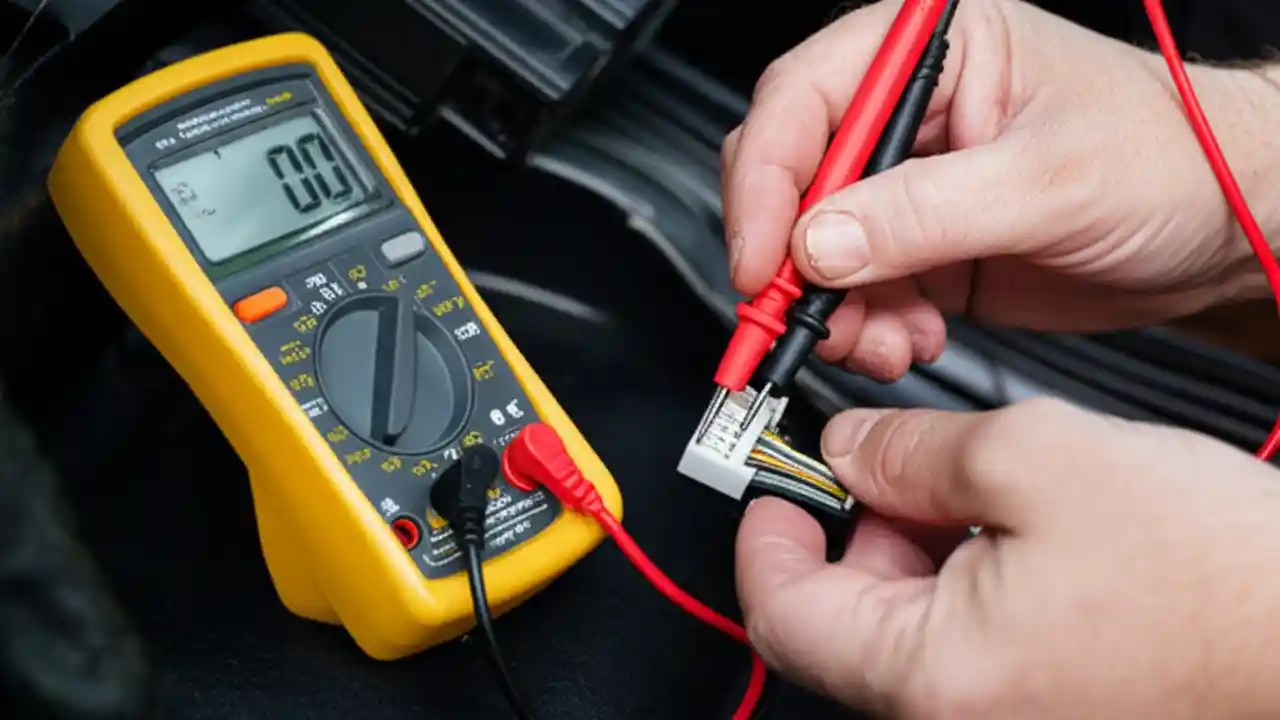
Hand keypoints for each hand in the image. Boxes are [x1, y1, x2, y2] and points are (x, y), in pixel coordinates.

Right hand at [722, 0, 1279, 380]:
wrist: (1224, 225)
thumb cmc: (1167, 159)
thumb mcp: (1045, 181)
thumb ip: (923, 213)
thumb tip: (816, 245)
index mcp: (931, 52)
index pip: (803, 100)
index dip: (765, 182)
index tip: (763, 260)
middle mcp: (906, 117)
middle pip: (791, 177)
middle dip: (790, 259)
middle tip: (804, 316)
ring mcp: (909, 187)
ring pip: (815, 250)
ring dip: (835, 309)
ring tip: (884, 341)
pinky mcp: (921, 248)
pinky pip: (857, 293)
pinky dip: (869, 329)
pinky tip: (911, 340)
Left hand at [735, 399, 1279, 716]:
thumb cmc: (1218, 576)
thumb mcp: (1038, 460)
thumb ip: (911, 451)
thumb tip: (847, 448)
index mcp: (932, 674)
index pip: (783, 611)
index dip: (766, 532)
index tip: (774, 482)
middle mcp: (956, 717)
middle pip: (843, 619)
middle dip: (855, 527)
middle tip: (895, 464)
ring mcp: (1000, 719)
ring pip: (905, 628)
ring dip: (916, 547)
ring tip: (985, 489)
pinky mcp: (1043, 707)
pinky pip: (964, 645)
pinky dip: (964, 578)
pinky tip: (1019, 531)